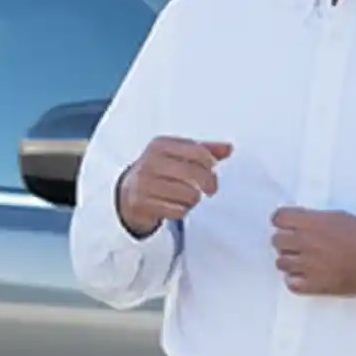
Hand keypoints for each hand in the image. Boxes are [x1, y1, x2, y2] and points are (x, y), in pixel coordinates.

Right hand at [117, 136, 232, 236]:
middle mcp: (151, 162)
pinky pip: (179, 211)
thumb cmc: (157, 172)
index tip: (213, 168)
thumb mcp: (177, 155)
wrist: (127, 193)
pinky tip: (177, 205)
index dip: (210, 162)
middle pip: (195, 173)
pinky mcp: (144, 204)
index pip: (196, 150)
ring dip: (194, 199)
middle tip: (211, 189)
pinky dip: (183, 210)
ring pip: (189, 194)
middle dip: (209, 183)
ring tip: (188, 197)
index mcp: (160, 145)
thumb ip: (203, 150)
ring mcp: (145, 183)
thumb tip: (228, 148)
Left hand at [271, 207, 355, 297]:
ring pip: (280, 262)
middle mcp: (307, 242)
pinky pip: (290, 283)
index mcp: (313, 223)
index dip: (282, 221)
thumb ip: (314, 219)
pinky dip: (295, 280)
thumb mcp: (339, 217)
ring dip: (290, 261)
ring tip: (305, 260)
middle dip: (285, 241)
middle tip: (297, 244)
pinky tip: (306, 275)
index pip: (279, 218)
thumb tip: (296, 222)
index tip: (287, 225)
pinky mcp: (315, 285)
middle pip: (276, 240)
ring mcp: (309, 265)